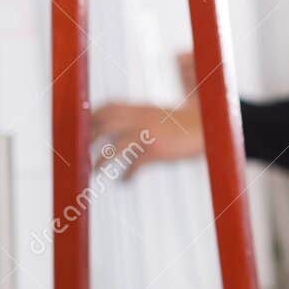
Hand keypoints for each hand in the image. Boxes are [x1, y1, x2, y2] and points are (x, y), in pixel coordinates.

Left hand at [89, 100, 204, 178]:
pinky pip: (135, 165)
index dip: (93, 116)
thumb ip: (144, 112)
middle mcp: (141, 119)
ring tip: (96, 170)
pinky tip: (126, 181)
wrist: (207, 128)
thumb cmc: (185, 123)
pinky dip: (128, 175)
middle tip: (81, 150)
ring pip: (114, 146)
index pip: (109, 107)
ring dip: (102, 160)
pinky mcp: (156, 151)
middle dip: (89, 136)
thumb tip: (127, 114)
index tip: (84, 126)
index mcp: (141, 108)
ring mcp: (148, 135)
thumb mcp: (161, 112)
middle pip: (105, 124)